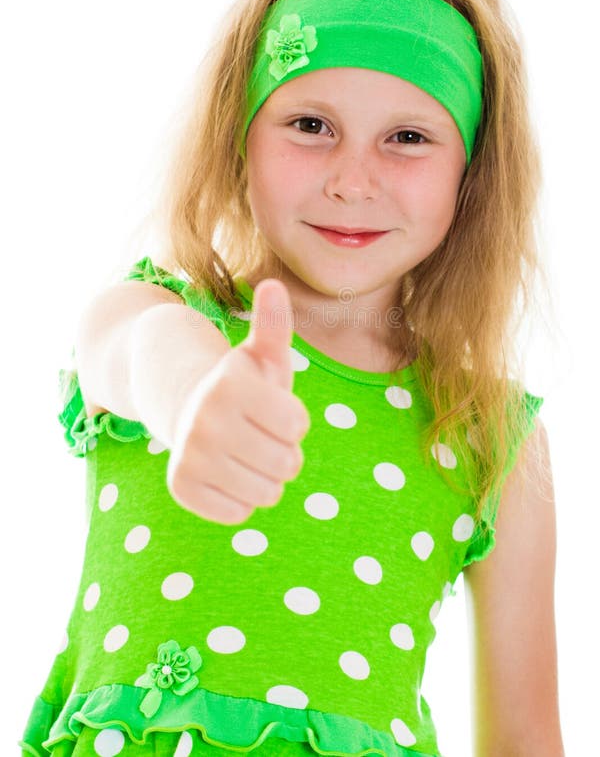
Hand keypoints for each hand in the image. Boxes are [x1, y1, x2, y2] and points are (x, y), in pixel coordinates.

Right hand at [166, 279, 309, 523]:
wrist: (188, 406)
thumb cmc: (243, 383)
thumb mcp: (262, 354)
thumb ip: (274, 325)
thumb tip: (273, 285)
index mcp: (230, 385)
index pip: (298, 427)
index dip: (294, 420)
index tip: (273, 408)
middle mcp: (204, 420)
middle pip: (287, 465)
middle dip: (284, 452)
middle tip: (261, 434)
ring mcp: (189, 456)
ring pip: (267, 493)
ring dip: (266, 477)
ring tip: (247, 452)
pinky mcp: (182, 487)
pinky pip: (240, 513)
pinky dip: (241, 498)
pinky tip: (228, 471)